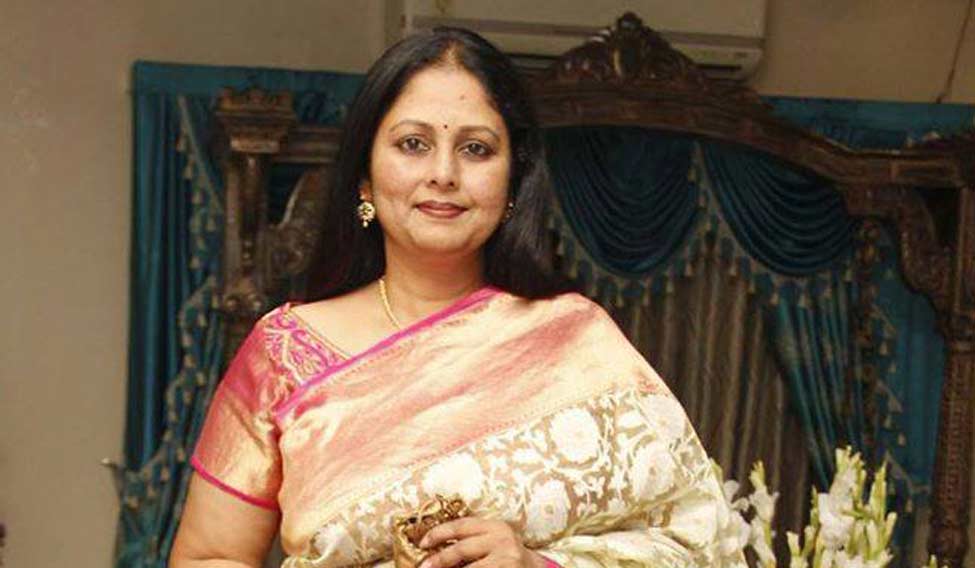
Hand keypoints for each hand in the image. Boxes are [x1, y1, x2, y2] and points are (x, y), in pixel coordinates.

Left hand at [417, 517, 548, 567]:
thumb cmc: (506, 555)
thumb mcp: (492, 541)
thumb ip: (470, 541)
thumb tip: (433, 550)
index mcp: (494, 526)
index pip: (461, 525)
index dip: (438, 533)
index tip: (422, 543)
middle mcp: (502, 539)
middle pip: (462, 548)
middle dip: (440, 559)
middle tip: (424, 567)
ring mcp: (507, 558)